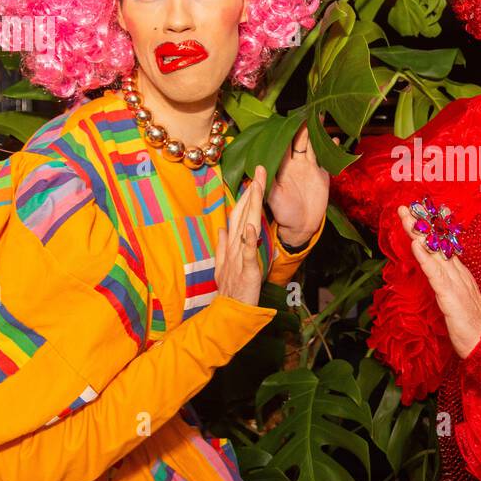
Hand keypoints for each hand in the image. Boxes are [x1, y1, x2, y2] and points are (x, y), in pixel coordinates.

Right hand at [216, 165, 265, 306]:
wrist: (229, 310)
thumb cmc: (230, 288)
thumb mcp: (223, 264)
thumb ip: (222, 246)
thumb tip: (221, 228)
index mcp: (232, 244)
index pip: (239, 214)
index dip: (247, 195)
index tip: (253, 176)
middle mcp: (234, 245)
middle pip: (243, 213)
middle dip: (252, 191)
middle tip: (259, 169)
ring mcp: (239, 256)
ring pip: (245, 226)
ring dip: (251, 205)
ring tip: (255, 186)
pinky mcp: (245, 269)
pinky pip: (247, 252)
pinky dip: (248, 239)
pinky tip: (250, 226)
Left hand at [267, 124, 332, 246]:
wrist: (301, 226)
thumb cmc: (283, 213)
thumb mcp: (272, 199)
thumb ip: (266, 183)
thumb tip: (259, 166)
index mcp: (281, 167)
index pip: (282, 144)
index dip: (284, 131)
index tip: (286, 118)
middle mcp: (295, 164)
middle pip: (299, 140)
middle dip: (303, 126)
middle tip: (306, 110)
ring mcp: (309, 168)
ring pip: (314, 146)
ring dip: (317, 132)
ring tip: (320, 116)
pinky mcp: (322, 174)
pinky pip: (327, 159)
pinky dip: (332, 150)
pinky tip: (335, 140)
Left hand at [397, 205, 480, 358]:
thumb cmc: (471, 328)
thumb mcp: (456, 303)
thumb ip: (449, 289)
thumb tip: (438, 281)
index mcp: (459, 275)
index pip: (441, 248)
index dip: (429, 231)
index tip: (417, 215)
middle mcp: (458, 274)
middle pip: (436, 245)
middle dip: (421, 225)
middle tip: (405, 207)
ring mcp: (455, 283)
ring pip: (434, 253)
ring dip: (419, 234)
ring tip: (407, 217)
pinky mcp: (450, 295)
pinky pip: (434, 273)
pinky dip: (424, 257)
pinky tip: (415, 244)